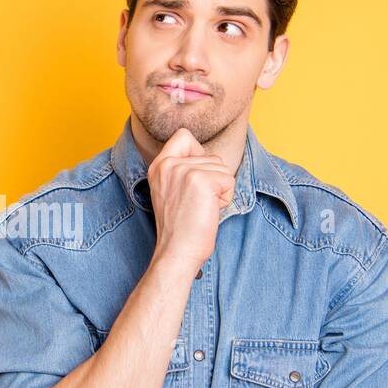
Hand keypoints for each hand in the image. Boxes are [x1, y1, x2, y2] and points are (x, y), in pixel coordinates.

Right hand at [146, 127, 234, 272]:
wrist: (177, 251)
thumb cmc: (180, 227)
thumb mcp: (171, 190)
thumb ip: (182, 170)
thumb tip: (209, 157)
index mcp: (158, 166)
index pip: (183, 136)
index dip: (198, 152)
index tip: (196, 176)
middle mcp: (168, 164)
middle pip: (211, 155)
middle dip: (213, 179)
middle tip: (197, 203)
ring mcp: (184, 170)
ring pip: (222, 168)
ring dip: (220, 189)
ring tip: (202, 208)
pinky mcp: (201, 180)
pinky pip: (229, 180)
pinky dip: (226, 197)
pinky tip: (210, 211)